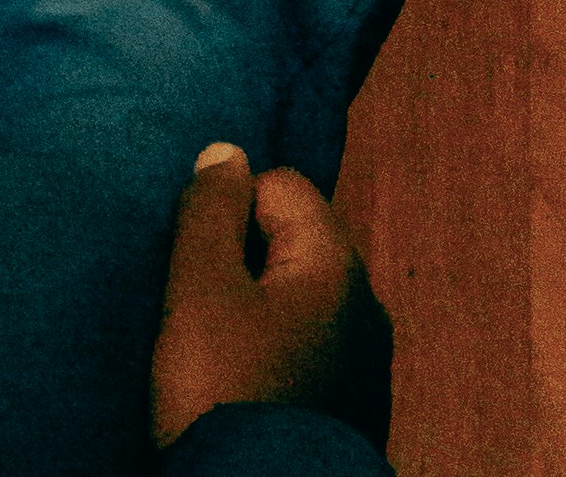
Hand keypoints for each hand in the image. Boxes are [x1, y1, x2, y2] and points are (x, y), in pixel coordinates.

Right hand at [150, 144, 393, 454]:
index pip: (281, 186)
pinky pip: (317, 358)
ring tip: (223, 360)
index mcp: (336, 262)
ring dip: (268, 317)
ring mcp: (370, 364)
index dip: (228, 214)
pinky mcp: (359, 414)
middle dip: (249, 266)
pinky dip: (285, 362)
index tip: (196, 268)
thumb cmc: (225, 393)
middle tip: (203, 314)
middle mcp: (368, 304)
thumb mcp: (200, 295)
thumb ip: (210, 215)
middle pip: (298, 247)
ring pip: (309, 307)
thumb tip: (227, 152)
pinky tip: (253, 395)